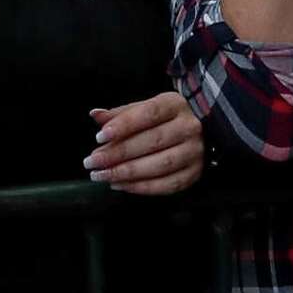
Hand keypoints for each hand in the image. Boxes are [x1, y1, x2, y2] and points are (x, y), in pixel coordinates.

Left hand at [84, 92, 203, 195]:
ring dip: (126, 173)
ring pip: (159, 165)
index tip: (99, 137)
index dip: (123, 125)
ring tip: (102, 175)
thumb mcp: (145, 109)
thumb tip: (96, 115)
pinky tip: (119, 184)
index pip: (149, 113)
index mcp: (175, 104)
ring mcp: (194, 152)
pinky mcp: (193, 174)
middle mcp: (189, 127)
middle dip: (118, 153)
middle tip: (93, 161)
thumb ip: (121, 114)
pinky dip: (140, 187)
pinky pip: (166, 185)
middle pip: (152, 141)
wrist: (200, 134)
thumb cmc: (164, 120)